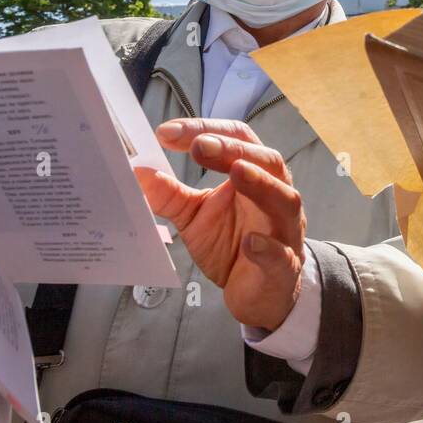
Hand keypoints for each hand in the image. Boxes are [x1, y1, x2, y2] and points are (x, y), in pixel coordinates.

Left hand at [135, 118, 304, 330]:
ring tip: (237, 171)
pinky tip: (249, 242)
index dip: (207, 130)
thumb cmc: (232, 244)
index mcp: (254, 176)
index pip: (239, 140)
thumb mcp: (194, 216)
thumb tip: (137, 172)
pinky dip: (267, 247)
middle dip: (234, 150)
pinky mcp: (284, 267)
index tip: (166, 133)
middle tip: (199, 145)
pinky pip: (281, 254)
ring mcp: (284, 230)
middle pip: (267, 162)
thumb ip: (171, 195)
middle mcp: (276, 195)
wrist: (258, 292)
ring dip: (262, 184)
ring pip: (285, 200)